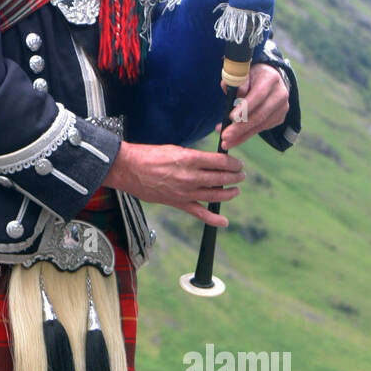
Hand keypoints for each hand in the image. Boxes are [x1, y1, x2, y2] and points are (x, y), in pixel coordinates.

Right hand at [104, 140, 244, 227]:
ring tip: (236, 190)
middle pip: (222, 178)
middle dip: (235, 177)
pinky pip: (199, 213)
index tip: (237, 163)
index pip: (221, 162)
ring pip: (215, 195)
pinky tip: (224, 221)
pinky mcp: (178, 203)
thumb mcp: (175, 149)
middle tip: (241, 175)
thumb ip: (194, 157)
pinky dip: (213, 219)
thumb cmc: (149, 156)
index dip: (233, 163)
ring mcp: (185, 192)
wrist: (129, 169)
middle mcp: (191, 177)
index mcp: (190, 160)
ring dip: (229, 193)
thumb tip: (209, 160)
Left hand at [217, 63, 289, 149]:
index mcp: (270, 79)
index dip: (245, 107)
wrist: (271, 79)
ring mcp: (282, 107)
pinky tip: (235, 139)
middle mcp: (280, 94)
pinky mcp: (279, 118)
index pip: (258, 95)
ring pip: (261, 125)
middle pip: (260, 114)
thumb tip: (227, 91)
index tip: (231, 117)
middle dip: (241, 127)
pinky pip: (262, 129)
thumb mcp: (243, 73)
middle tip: (225, 136)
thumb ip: (235, 82)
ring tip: (226, 142)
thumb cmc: (251, 76)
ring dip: (242, 135)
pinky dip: (247, 135)